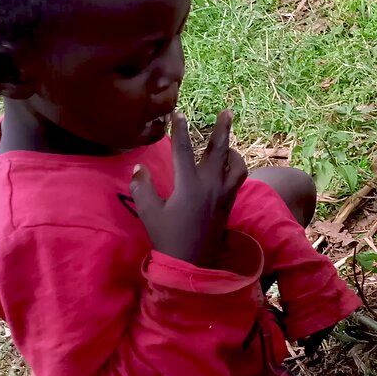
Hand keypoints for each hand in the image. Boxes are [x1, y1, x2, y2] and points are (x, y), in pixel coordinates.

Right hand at [131, 111, 247, 266]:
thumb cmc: (169, 238)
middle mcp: (210, 185)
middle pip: (219, 150)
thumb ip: (142, 188)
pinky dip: (235, 167)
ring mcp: (223, 194)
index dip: (180, 130)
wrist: (193, 264)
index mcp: (189, 185)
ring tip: (227, 144)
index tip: (178, 113)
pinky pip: (237, 178)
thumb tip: (139, 168)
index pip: (183, 149)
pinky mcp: (229, 203)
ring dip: (232, 150)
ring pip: (236, 164)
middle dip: (222, 129)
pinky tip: (229, 167)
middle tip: (228, 111)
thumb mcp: (150, 213)